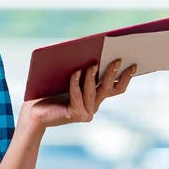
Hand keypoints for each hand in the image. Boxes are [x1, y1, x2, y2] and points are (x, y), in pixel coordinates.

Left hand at [21, 59, 137, 130]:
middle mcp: (94, 106)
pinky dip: (75, 83)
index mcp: (95, 98)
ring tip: (92, 63)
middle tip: (116, 59)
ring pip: (94, 91)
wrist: (33, 113)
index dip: (126, 77)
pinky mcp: (75, 114)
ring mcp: (86, 112)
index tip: (134, 64)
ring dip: (93, 76)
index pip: (117, 88)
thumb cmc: (49, 92)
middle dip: (112, 73)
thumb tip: (93, 54)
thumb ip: (82, 71)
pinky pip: (77, 95)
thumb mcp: (69, 79)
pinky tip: (75, 72)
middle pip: (108, 88)